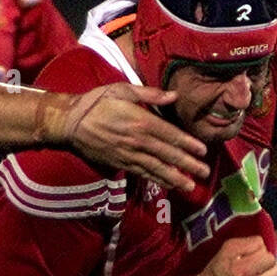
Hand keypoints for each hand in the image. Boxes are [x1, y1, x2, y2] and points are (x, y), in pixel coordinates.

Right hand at [61, 84, 208, 192]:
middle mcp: (137, 141)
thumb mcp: (122, 89)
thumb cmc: (97, 102)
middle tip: (205, 172)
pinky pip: (142, 173)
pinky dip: (157, 180)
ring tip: (190, 186)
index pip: (170, 134)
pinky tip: (169, 184)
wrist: (71, 123)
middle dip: (188, 164)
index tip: (203, 151)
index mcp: (141, 121)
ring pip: (156, 168)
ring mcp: (129, 155)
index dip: (188, 143)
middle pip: (167, 154)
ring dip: (175, 178)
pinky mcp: (120, 163)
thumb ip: (149, 94)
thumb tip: (174, 96)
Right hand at [192, 236, 276, 275]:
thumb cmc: (216, 275)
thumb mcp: (227, 249)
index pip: (270, 257)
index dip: (261, 256)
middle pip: (276, 271)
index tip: (252, 261)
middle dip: (266, 269)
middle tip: (254, 272)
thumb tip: (265, 246)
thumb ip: (250, 242)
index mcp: (243, 272)